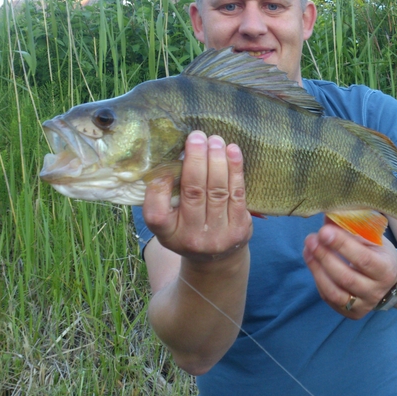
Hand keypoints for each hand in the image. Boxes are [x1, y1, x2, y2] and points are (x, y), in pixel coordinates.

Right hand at [142, 131, 252, 265]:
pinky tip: (232, 151)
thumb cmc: (187, 228)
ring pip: (217, 190)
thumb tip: (174, 154)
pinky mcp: (240, 229)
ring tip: (215, 140)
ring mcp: (217, 235)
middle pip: (193, 193)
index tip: (166, 162)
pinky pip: (237, 194)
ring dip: (217, 160)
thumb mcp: (169, 220)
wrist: (216, 259)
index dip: (159, 186)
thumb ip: (165, 195)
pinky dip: (235, 170)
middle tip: (197, 136)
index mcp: (167, 234)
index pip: (156, 211)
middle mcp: (191, 237)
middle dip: (196, 160)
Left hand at [303, 218, 396, 318]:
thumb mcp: (374, 238)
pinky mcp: (353, 313)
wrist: (394, 279)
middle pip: (346, 277)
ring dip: (316, 270)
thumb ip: (352, 228)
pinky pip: (330, 299)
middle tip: (311, 239)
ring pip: (334, 293)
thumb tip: (328, 215)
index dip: (342, 245)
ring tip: (308, 250)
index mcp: (386, 269)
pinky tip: (313, 263)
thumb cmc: (380, 252)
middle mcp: (376, 291)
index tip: (324, 231)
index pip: (363, 259)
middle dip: (324, 257)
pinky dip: (318, 280)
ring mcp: (364, 305)